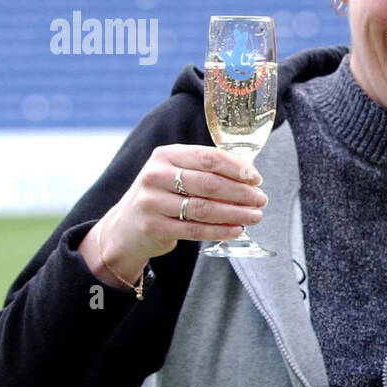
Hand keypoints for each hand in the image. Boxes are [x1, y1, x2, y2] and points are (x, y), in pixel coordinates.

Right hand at [80, 144, 267, 283]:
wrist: (125, 228)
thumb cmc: (162, 196)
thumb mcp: (175, 174)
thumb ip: (204, 171)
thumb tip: (249, 176)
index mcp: (165, 155)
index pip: (208, 157)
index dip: (236, 168)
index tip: (256, 178)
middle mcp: (156, 175)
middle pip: (209, 184)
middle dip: (241, 193)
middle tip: (261, 200)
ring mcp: (152, 201)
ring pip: (204, 208)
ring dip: (235, 213)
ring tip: (255, 216)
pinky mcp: (154, 226)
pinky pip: (195, 229)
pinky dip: (220, 231)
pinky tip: (236, 231)